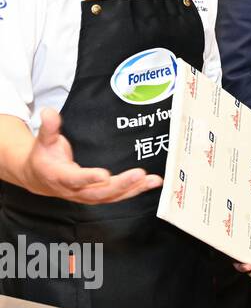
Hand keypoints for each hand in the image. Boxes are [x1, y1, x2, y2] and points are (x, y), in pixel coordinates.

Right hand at [20, 108, 162, 203]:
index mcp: (59, 177)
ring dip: (134, 189)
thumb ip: (49, 128)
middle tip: (139, 174)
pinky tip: (152, 183)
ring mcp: (88, 195)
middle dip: (121, 184)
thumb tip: (48, 111)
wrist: (40, 178)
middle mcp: (75, 190)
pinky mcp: (99, 196)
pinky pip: (118, 196)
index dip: (89, 178)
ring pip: (112, 196)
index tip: (104, 175)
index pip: (75, 179)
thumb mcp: (44, 141)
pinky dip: (135, 190)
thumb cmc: (44, 157)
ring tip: (153, 180)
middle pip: (99, 192)